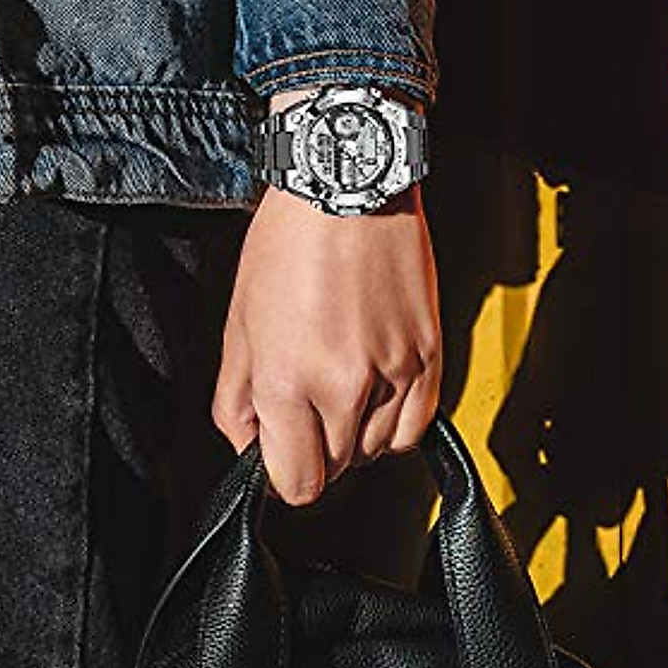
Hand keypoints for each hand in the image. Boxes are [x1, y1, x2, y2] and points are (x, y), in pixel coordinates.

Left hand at [210, 88, 442, 504]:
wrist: (348, 185)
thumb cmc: (290, 240)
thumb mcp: (239, 321)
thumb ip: (237, 398)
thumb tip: (247, 444)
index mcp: (289, 380)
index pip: (294, 482)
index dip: (280, 474)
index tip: (278, 450)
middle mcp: (345, 385)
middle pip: (336, 470)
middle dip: (315, 449)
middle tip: (304, 404)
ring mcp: (394, 372)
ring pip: (377, 451)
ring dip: (355, 436)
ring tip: (340, 386)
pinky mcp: (429, 355)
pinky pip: (417, 426)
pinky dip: (395, 424)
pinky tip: (376, 394)